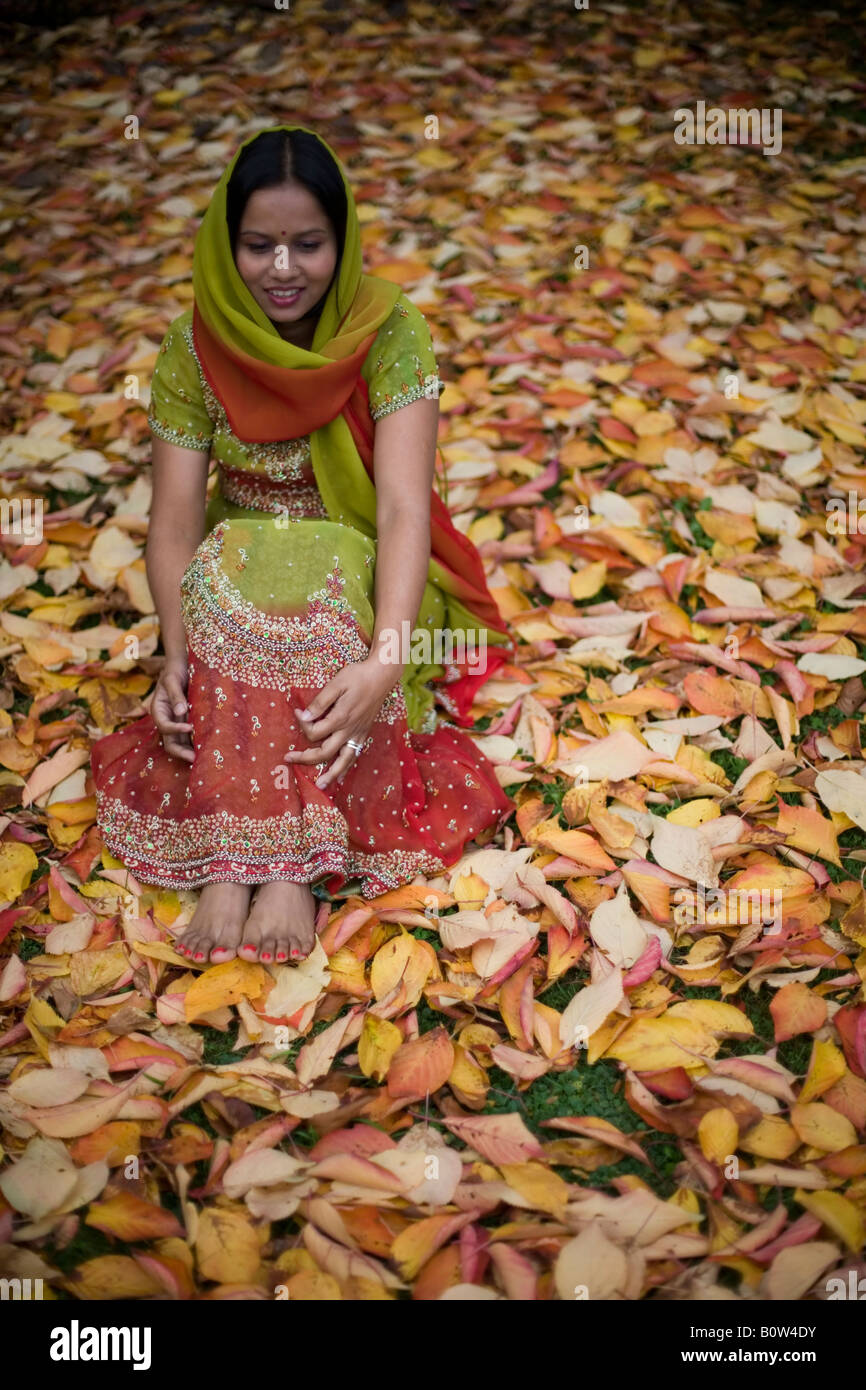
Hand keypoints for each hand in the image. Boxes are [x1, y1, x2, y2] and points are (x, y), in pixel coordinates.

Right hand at [149, 657, 194, 762]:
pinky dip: (197, 744)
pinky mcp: (188, 723)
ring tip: (204, 758)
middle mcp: (167, 721)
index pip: (164, 726)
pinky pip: (191, 738)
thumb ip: (175, 695)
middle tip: (195, 758)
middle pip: (170, 742)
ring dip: (190, 752)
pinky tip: (208, 749)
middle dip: (181, 752)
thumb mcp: (172, 679)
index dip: (175, 729)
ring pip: (181, 744)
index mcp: (159, 711)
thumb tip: (180, 711)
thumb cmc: (174, 671)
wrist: (182, 667)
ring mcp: (177, 724)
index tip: (190, 727)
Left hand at [286, 657, 399, 789]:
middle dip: (305, 758)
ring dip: (331, 775)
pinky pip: (354, 756)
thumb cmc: (357, 676)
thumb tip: (303, 716)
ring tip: (320, 786)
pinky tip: (340, 777)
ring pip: (343, 761)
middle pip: (324, 752)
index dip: (302, 724)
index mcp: (340, 718)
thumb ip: (320, 702)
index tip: (296, 712)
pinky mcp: (363, 734)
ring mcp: (357, 734)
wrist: (382, 676)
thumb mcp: (336, 683)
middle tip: (288, 759)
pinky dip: (346, 768)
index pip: (314, 732)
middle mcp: (349, 730)